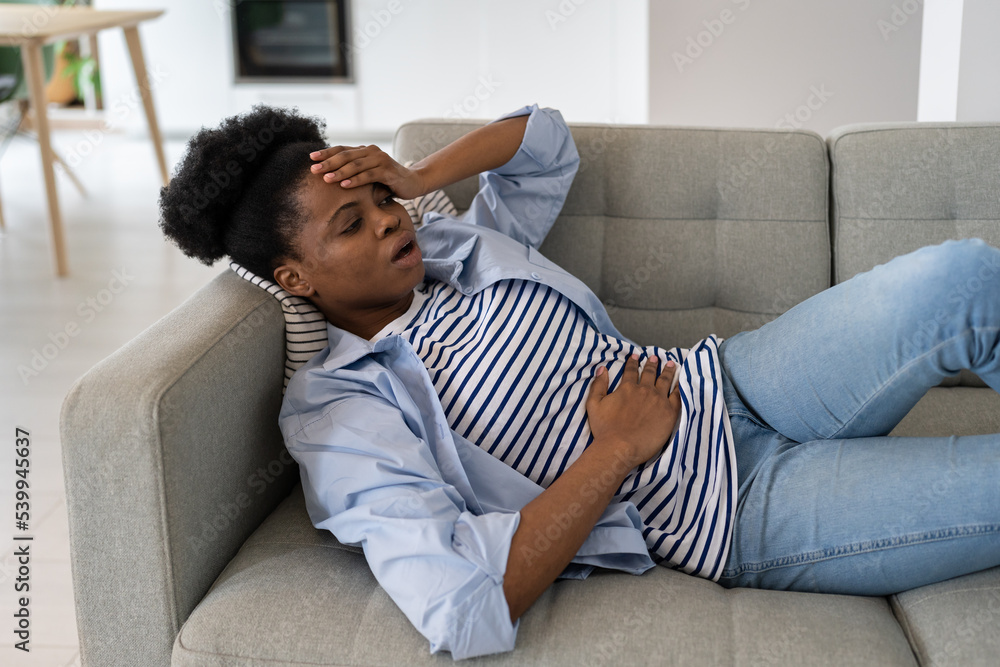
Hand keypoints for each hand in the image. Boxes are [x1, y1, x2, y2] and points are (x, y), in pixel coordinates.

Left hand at [308, 145, 426, 199]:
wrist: (413, 182)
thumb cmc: (387, 180)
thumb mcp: (368, 174)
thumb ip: (354, 172)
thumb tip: (329, 177)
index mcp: (364, 151)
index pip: (342, 149)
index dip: (326, 153)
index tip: (311, 158)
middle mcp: (371, 151)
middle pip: (346, 156)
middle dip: (328, 163)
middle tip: (313, 170)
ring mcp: (380, 160)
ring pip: (355, 165)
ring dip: (339, 172)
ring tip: (326, 179)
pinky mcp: (388, 171)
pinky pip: (369, 175)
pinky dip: (356, 180)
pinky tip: (344, 185)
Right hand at [585, 354, 681, 467]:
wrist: (620, 447)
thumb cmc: (605, 429)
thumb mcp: (594, 404)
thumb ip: (598, 385)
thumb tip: (602, 369)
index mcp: (627, 388)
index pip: (631, 371)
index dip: (633, 362)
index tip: (636, 356)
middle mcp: (644, 390)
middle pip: (649, 373)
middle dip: (652, 364)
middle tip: (655, 357)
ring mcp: (658, 401)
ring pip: (665, 381)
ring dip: (668, 371)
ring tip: (671, 364)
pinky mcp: (669, 412)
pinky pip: (677, 396)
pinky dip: (679, 388)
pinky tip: (681, 383)